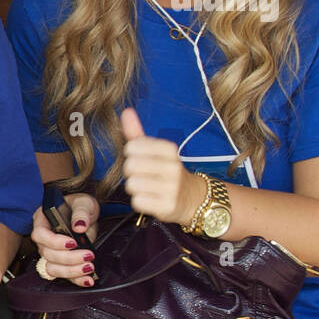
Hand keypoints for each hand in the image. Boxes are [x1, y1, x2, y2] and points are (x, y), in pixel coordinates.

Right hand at [30, 192, 98, 286]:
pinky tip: (88, 279)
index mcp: (43, 220)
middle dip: (69, 258)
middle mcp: (44, 239)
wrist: (85, 215)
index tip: (72, 242)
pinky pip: (64, 276)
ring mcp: (51, 252)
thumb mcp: (83, 203)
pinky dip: (76, 280)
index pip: (40, 234)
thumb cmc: (79, 206)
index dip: (54, 242)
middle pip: (47, 254)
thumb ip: (81, 212)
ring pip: (53, 268)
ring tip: (89, 267)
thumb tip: (79, 226)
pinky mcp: (61, 263)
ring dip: (71, 271)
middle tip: (88, 255)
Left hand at [120, 108, 201, 223]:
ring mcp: (172, 188)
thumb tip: (126, 111)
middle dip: (131, 172)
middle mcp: (173, 167)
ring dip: (135, 188)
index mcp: (169, 149)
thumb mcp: (156, 150)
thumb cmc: (167, 171)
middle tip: (144, 175)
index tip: (142, 159)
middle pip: (130, 166)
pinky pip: (137, 202)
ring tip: (148, 188)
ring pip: (132, 185)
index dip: (131, 154)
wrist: (193, 198)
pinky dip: (140, 202)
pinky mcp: (168, 206)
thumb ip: (138, 132)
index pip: (132, 146)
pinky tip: (152, 199)